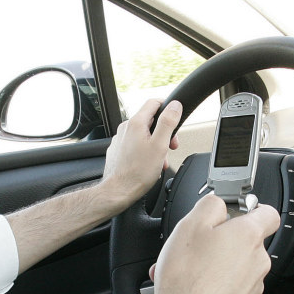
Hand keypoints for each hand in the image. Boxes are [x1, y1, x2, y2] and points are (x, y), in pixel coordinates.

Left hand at [97, 99, 180, 216]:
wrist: (119, 190)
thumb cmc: (138, 172)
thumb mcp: (160, 145)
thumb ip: (168, 122)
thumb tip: (175, 105)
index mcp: (136, 123)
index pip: (154, 102)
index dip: (168, 108)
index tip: (175, 119)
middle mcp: (125, 128)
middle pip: (150, 120)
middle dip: (164, 132)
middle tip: (171, 146)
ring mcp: (120, 139)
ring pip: (144, 135)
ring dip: (156, 145)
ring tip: (160, 161)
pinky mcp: (118, 150)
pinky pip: (135, 145)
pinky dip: (145, 151)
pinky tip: (149, 165)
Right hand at [144, 194, 280, 293]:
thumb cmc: (188, 281)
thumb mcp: (190, 225)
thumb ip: (210, 205)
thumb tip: (218, 204)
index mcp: (249, 235)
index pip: (267, 212)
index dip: (250, 207)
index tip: (233, 210)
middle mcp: (257, 260)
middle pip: (244, 239)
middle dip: (219, 238)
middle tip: (194, 243)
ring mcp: (252, 284)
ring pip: (232, 263)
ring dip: (209, 261)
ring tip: (182, 267)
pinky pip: (227, 284)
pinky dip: (209, 281)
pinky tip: (187, 284)